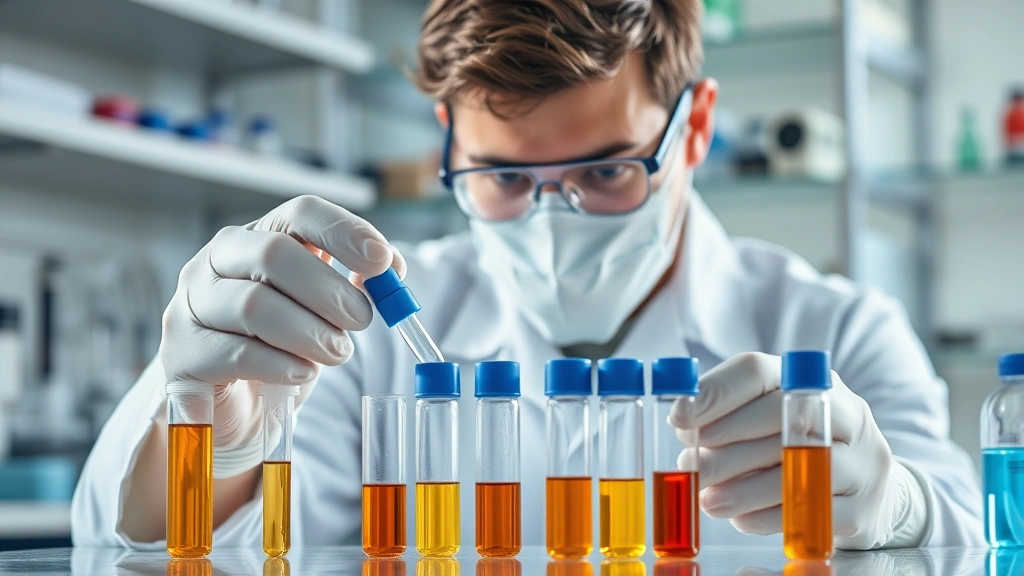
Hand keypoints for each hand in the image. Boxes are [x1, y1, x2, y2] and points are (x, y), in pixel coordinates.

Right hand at [159, 195, 404, 466]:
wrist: (237, 409)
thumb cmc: (282, 349)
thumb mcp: (323, 313)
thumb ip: (354, 285)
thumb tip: (392, 267)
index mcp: (258, 238)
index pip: (300, 213)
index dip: (344, 231)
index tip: (382, 262)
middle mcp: (217, 261)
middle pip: (273, 255)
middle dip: (329, 290)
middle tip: (362, 321)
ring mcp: (191, 304)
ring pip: (254, 305)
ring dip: (309, 332)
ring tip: (338, 353)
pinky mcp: (182, 353)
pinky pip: (235, 352)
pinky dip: (280, 363)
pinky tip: (303, 372)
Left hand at [669, 352, 917, 548]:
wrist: (867, 489)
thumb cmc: (800, 444)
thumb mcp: (769, 417)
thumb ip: (727, 416)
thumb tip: (684, 428)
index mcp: (811, 380)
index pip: (758, 372)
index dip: (714, 393)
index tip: (679, 417)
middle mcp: (846, 412)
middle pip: (779, 418)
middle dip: (725, 444)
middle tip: (688, 465)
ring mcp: (861, 461)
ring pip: (795, 469)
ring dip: (741, 487)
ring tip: (707, 498)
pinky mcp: (863, 508)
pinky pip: (808, 512)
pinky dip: (766, 517)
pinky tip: (740, 518)